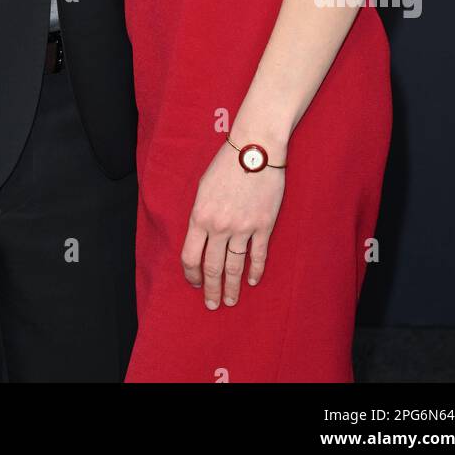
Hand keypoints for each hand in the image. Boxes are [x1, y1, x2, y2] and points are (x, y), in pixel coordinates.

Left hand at [181, 144, 284, 307]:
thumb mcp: (203, 188)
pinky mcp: (263, 225)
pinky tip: (252, 281)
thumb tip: (200, 236)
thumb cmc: (226, 164)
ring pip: (235, 266)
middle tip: (212, 304)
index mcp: (200, 216)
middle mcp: (220, 227)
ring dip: (232, 287)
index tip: (194, 283)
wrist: (254, 149)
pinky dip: (255, 271)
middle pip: (213, 267)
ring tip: (230, 301)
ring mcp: (243, 228)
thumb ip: (201, 214)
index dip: (191, 274)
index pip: (190, 256)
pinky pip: (258, 255)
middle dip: (211, 289)